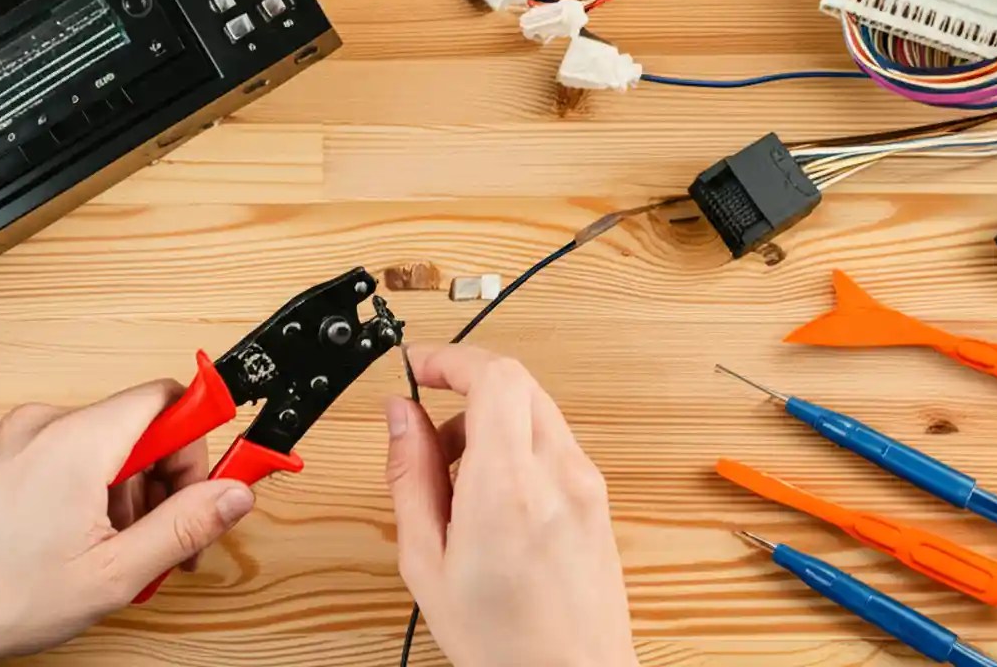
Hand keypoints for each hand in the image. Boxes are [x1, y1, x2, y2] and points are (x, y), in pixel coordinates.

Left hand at [0, 381, 256, 665]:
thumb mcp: (114, 573)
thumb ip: (185, 527)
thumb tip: (234, 494)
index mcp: (76, 442)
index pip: (167, 398)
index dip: (200, 439)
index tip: (219, 467)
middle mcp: (44, 425)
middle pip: (140, 426)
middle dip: (167, 479)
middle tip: (170, 534)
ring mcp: (17, 438)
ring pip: (107, 445)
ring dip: (130, 492)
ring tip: (119, 549)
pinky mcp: (1, 455)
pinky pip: (70, 454)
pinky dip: (92, 490)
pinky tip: (86, 539)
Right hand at [385, 344, 637, 666]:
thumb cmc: (504, 641)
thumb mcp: (428, 563)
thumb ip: (410, 478)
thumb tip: (400, 416)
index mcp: (508, 489)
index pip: (494, 376)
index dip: (451, 358)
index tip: (419, 366)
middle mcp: (558, 474)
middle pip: (516, 380)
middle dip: (465, 384)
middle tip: (429, 425)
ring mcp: (585, 482)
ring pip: (535, 406)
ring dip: (489, 417)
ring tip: (457, 475)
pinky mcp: (597, 494)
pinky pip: (552, 438)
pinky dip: (516, 441)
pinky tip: (492, 490)